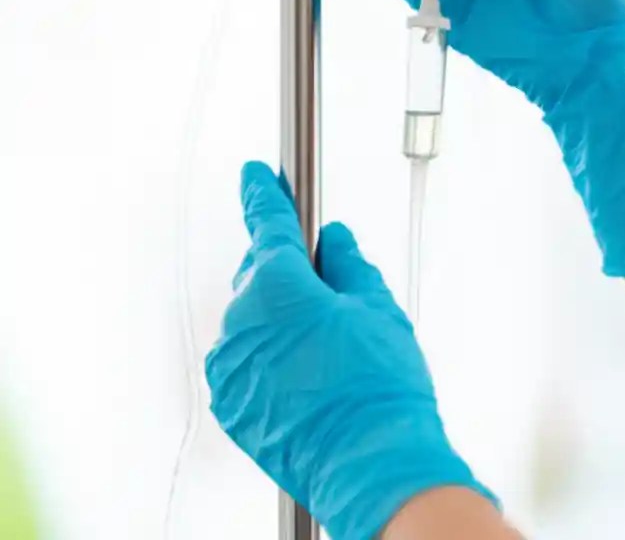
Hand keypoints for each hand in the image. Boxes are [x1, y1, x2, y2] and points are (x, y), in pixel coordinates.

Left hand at [205, 162, 494, 539]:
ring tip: (331, 354)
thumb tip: (336, 244)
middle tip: (334, 297)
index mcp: (278, 288)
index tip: (255, 176)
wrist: (370, 463)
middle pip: (260, 277)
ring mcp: (230, 368)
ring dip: (281, 324)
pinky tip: (312, 379)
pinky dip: (270, 362)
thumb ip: (351, 266)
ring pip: (253, 323)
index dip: (262, 194)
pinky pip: (246, 364)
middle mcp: (241, 323)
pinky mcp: (231, 404)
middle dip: (291, 277)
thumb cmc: (378, 391)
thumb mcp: (378, 310)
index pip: (266, 224)